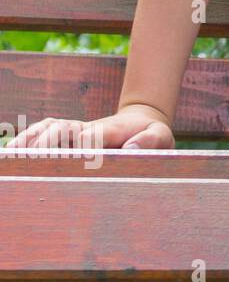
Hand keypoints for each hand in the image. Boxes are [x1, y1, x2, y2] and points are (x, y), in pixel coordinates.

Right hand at [7, 104, 174, 149]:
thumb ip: (151, 140)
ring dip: (33, 139)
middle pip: (65, 129)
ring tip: (15, 157)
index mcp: (115, 130)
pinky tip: (14, 152)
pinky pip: (44, 131)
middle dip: (51, 142)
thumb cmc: (152, 133)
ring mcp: (77, 129)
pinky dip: (28, 137)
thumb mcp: (162, 135)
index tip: (78, 151)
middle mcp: (90, 128)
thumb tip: (131, 149)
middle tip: (37, 158)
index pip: (96, 134)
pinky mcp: (68, 133)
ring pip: (51, 129)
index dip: (86, 141)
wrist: (141, 122)